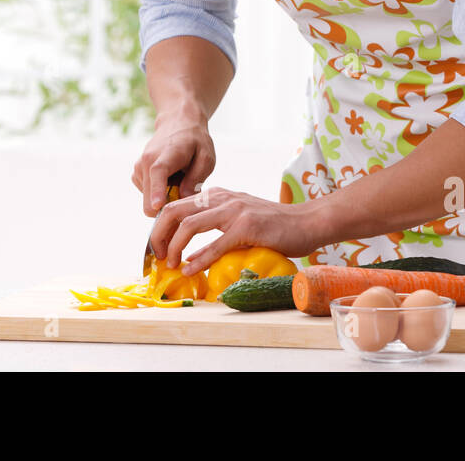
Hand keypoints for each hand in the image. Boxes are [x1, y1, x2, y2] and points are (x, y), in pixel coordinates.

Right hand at [131, 111, 216, 215]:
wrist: (177, 123)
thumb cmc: (194, 141)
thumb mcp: (206, 157)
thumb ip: (196, 178)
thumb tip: (184, 198)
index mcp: (166, 155)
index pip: (158, 173)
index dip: (157, 191)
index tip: (157, 206)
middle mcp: (146, 161)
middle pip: (149, 197)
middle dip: (166, 205)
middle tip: (185, 195)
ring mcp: (138, 168)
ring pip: (149, 200)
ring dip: (165, 196)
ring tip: (178, 178)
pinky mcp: (136, 174)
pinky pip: (147, 195)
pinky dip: (159, 192)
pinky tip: (170, 178)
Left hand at [149, 187, 324, 274]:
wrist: (307, 221)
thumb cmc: (275, 224)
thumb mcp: (239, 217)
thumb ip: (216, 225)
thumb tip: (190, 253)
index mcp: (218, 195)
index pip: (177, 205)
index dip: (161, 227)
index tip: (157, 248)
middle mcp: (222, 198)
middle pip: (175, 211)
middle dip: (159, 235)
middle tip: (157, 256)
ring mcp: (234, 211)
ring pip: (189, 225)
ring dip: (174, 247)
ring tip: (171, 264)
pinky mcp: (247, 227)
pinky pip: (215, 245)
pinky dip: (199, 260)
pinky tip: (190, 270)